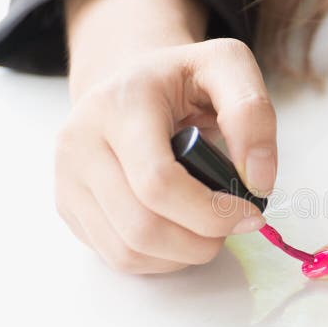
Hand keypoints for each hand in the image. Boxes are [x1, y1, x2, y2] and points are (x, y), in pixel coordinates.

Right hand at [55, 39, 276, 273]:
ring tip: (210, 229)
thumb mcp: (228, 67)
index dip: (211, 211)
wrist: (131, 81)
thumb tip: (259, 181)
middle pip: (142, 227)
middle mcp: (81, 143)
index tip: (251, 213)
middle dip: (201, 241)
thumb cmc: (183, 79)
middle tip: (234, 225)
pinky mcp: (69, 206)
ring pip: (128, 251)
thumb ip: (252, 114)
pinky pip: (117, 257)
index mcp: (120, 105)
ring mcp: (68, 178)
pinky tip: (182, 232)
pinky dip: (162, 259)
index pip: (158, 182)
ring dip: (183, 255)